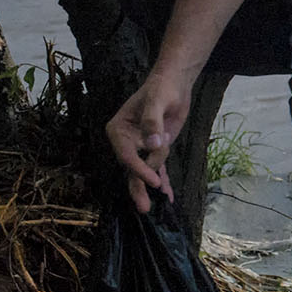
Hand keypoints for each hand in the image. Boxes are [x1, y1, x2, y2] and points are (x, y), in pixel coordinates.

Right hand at [105, 69, 191, 212]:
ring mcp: (140, 146)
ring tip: (151, 207)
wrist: (174, 83)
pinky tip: (167, 195)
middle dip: (138, 187)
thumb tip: (153, 144)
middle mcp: (125, 141)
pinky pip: (157, 167)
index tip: (154, 181)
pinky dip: (162, 179)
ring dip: (149, 187)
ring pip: (143, 171)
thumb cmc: (161, 88)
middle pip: (131, 167)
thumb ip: (153, 122)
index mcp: (118, 130)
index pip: (127, 155)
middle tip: (144, 208)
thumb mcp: (157, 101)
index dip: (140, 169)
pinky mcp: (155, 148)